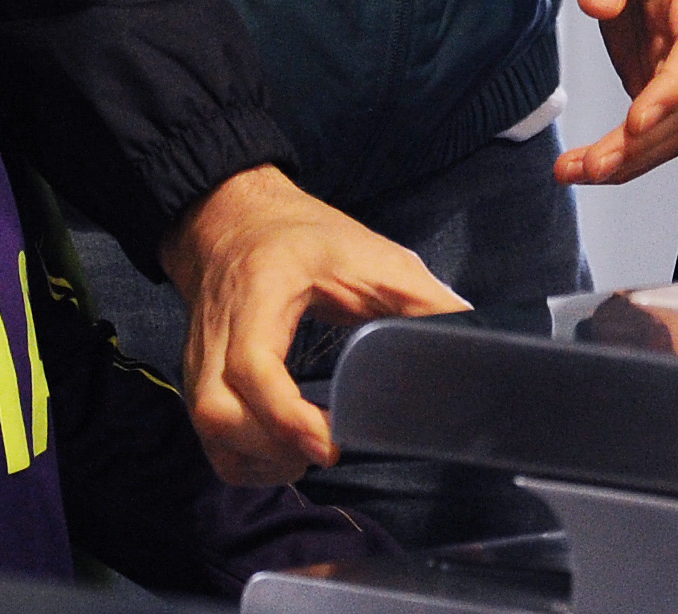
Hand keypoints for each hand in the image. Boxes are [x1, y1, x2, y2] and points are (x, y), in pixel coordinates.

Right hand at [158, 166, 463, 483]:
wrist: (233, 218)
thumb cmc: (300, 238)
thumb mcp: (366, 254)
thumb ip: (420, 297)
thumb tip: (479, 332)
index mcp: (256, 298)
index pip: (252, 368)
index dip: (288, 417)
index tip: (331, 443)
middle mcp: (215, 337)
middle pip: (218, 415)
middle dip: (274, 449)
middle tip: (326, 448)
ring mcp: (198, 361)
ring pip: (211, 433)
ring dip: (260, 460)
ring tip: (308, 452)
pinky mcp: (198, 380)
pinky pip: (211, 440)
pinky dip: (245, 460)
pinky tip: (283, 453)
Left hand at [552, 0, 677, 185]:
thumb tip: (599, 6)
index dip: (674, 88)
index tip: (636, 121)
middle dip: (644, 141)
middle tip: (588, 165)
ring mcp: (670, 43)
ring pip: (673, 119)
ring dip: (633, 157)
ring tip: (574, 172)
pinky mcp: (647, 56)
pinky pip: (650, 117)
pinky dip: (624, 148)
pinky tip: (585, 163)